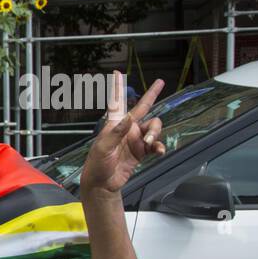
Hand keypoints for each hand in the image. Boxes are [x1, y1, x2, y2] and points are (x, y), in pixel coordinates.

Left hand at [82, 71, 165, 195]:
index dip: (118, 88)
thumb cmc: (97, 165)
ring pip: (154, 127)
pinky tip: (159, 152)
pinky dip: (160, 147)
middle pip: (145, 111)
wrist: (103, 184)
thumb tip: (128, 118)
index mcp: (114, 125)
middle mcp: (127, 129)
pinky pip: (156, 145)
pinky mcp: (142, 152)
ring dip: (155, 134)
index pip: (117, 103)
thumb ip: (116, 133)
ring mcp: (135, 140)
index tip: (118, 73)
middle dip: (152, 110)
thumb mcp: (103, 148)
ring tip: (149, 145)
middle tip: (152, 121)